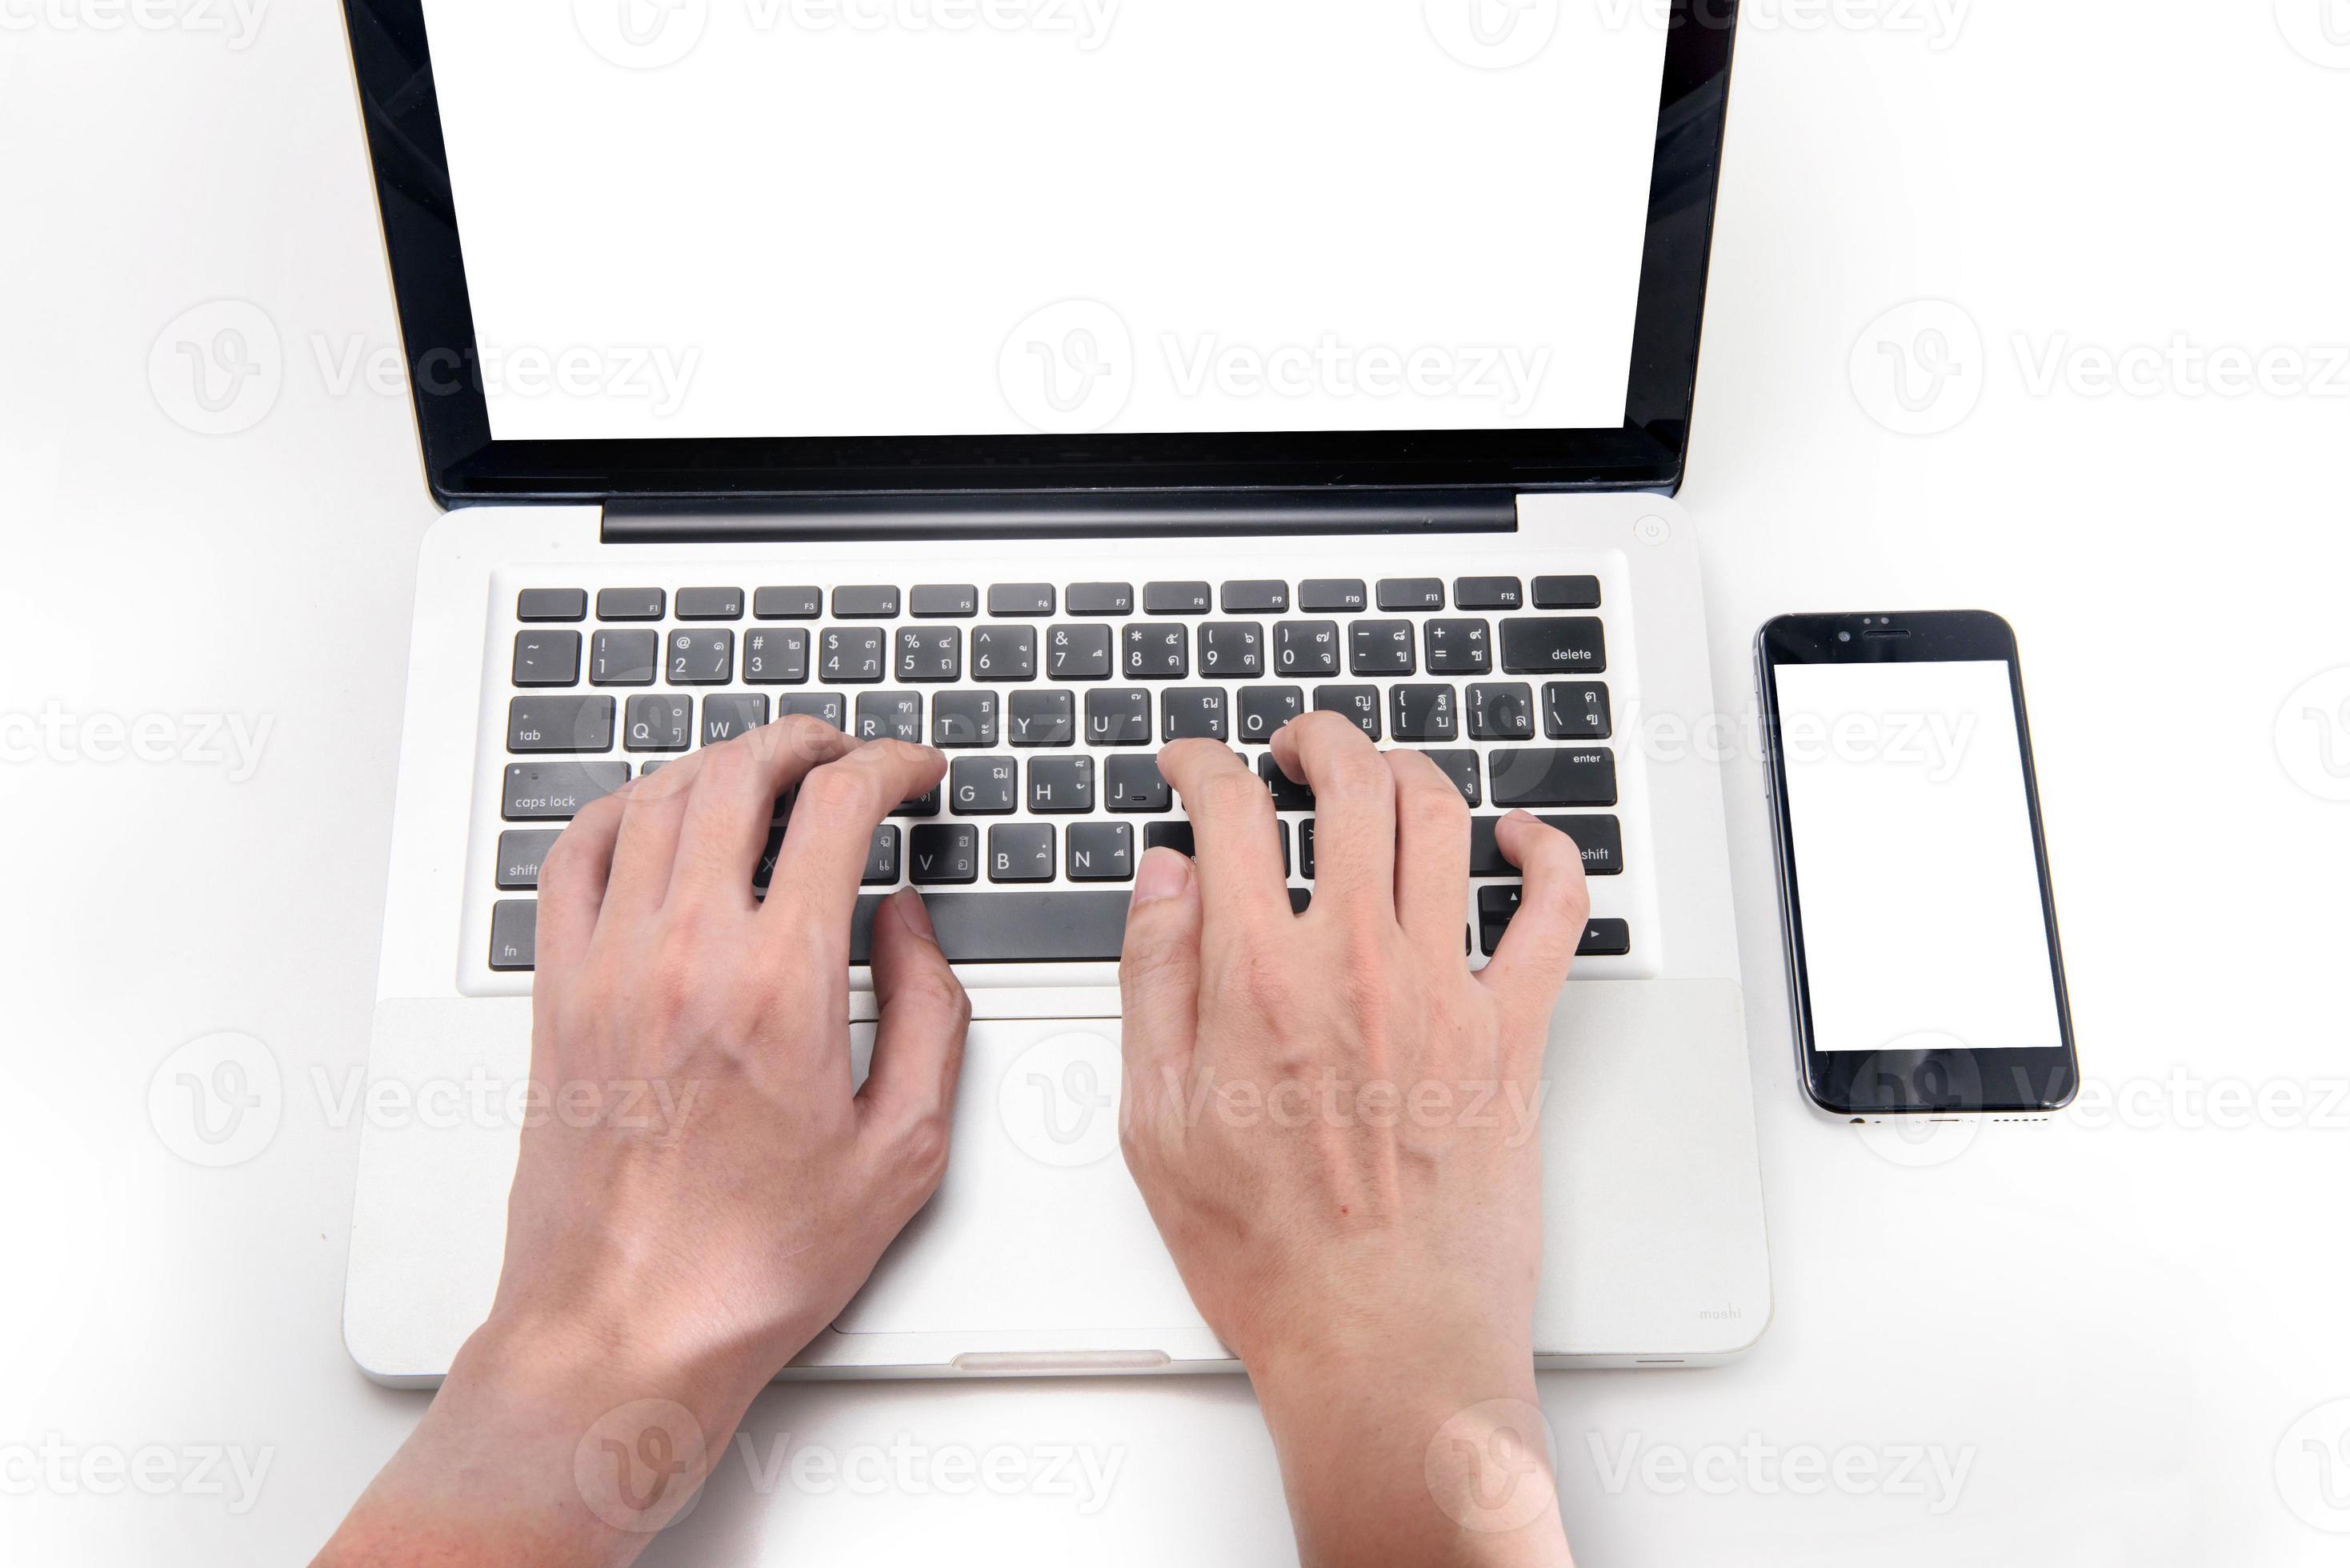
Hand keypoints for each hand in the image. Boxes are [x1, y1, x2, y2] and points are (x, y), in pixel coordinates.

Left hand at [317, 723, 971, 1566]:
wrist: (626, 1327)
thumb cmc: (755, 1260)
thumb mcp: (904, 1151)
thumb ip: (930, 1016)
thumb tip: (909, 925)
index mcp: (782, 987)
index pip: (838, 807)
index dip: (891, 764)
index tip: (914, 771)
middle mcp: (686, 955)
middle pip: (740, 773)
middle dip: (808, 740)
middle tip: (847, 753)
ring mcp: (609, 966)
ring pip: (659, 796)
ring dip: (723, 761)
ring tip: (769, 772)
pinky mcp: (558, 992)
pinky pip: (576, 854)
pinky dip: (624, 808)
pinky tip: (660, 813)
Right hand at [1118, 714, 1589, 1566]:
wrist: (1383, 1347)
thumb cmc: (1269, 1259)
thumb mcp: (1154, 1124)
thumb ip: (1153, 981)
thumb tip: (1164, 878)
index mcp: (1257, 981)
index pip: (1230, 812)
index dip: (1205, 763)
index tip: (1196, 762)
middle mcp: (1358, 966)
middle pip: (1352, 784)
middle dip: (1318, 739)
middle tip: (1296, 746)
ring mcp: (1446, 993)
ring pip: (1444, 820)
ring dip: (1409, 770)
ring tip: (1381, 775)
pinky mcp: (1514, 1035)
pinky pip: (1554, 911)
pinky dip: (1544, 853)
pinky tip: (1518, 839)